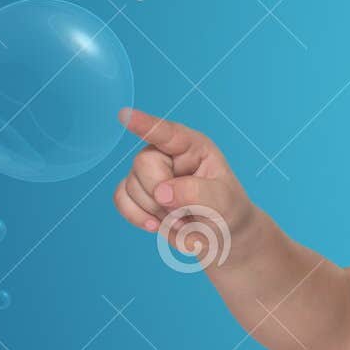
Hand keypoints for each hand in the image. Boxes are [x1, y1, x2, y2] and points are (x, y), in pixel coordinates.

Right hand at [113, 107, 261, 264]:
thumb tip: (162, 191)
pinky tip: (156, 224)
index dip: (144, 124)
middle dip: (160, 193)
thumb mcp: (224, 201)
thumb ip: (197, 192)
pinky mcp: (138, 193)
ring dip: (155, 211)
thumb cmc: (227, 208)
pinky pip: (122, 200)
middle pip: (143, 164)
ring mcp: (150, 173)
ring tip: (181, 216)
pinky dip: (137, 217)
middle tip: (186, 209)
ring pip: (131, 185)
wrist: (221, 235)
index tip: (125, 115)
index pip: (166, 132)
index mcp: (192, 146)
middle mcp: (166, 154)